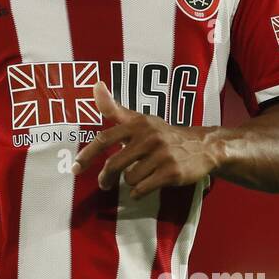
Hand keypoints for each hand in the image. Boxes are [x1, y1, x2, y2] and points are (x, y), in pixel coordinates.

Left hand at [72, 82, 218, 198]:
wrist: (203, 146)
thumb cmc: (163, 134)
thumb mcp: (140, 120)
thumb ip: (115, 108)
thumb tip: (96, 85)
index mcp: (138, 124)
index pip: (105, 138)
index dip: (88, 154)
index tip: (76, 168)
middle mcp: (149, 137)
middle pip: (114, 164)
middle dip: (106, 177)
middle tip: (105, 184)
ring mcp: (162, 155)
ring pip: (129, 178)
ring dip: (130, 183)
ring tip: (140, 177)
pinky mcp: (171, 172)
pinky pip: (143, 189)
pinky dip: (139, 193)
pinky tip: (145, 188)